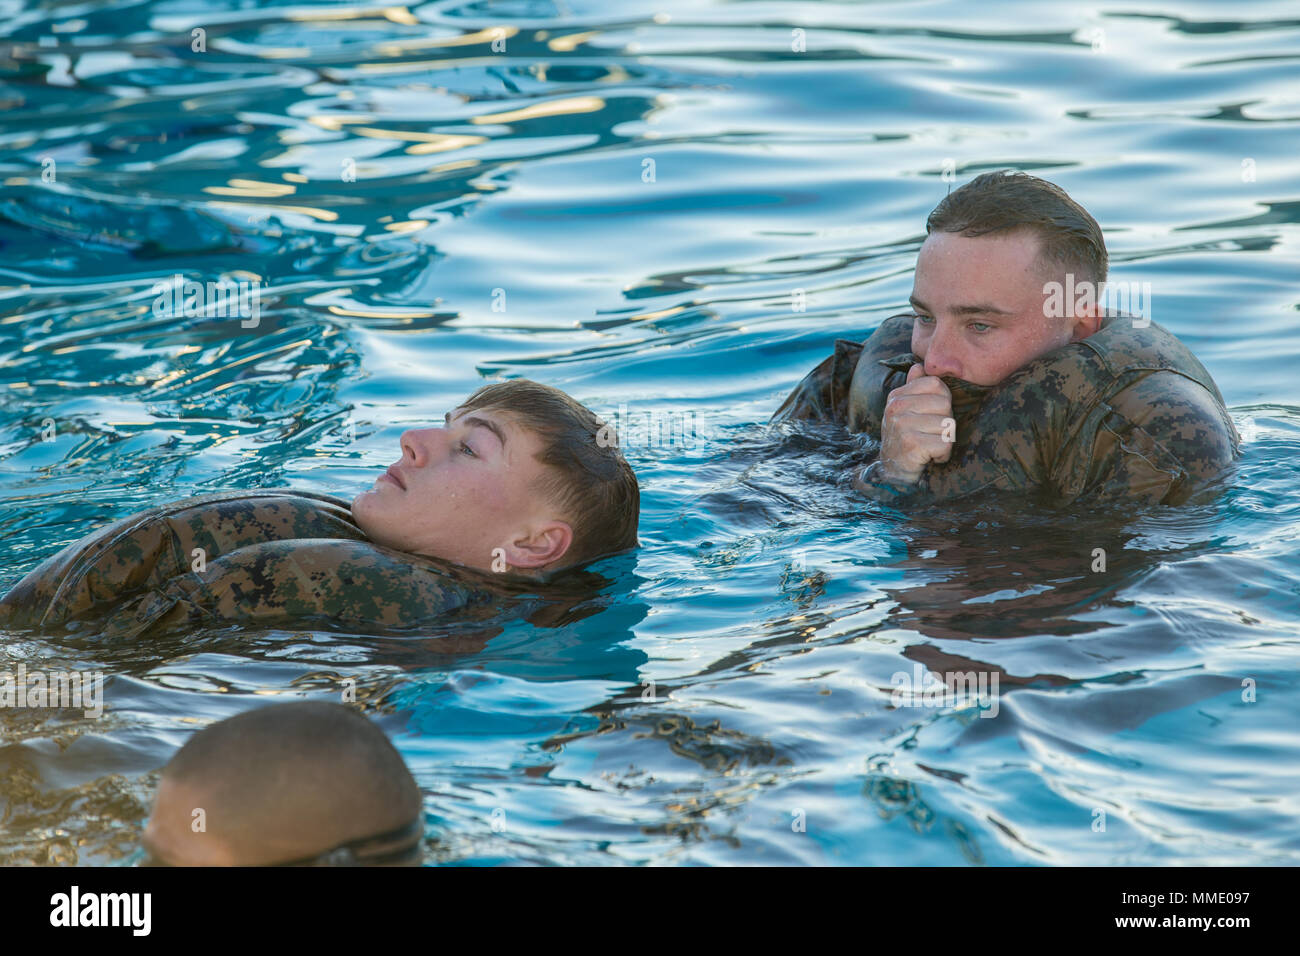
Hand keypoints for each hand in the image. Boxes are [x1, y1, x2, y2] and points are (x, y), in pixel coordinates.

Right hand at [874, 364, 954, 485]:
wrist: (892, 473)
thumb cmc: (904, 440)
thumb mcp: (905, 412)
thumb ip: (914, 388)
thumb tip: (919, 366)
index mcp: (897, 396)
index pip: (937, 384)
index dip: (941, 403)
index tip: (929, 418)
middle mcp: (896, 407)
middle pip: (945, 404)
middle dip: (944, 424)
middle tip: (928, 435)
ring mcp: (901, 425)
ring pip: (947, 425)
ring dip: (943, 441)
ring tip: (928, 446)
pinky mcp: (911, 444)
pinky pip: (944, 444)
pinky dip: (942, 455)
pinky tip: (928, 457)